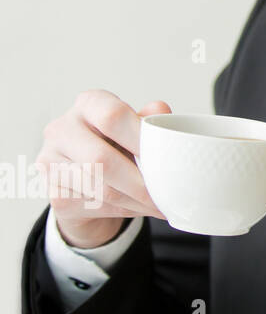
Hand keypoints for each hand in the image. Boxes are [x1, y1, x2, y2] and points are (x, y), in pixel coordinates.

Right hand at [36, 90, 169, 248]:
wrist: (85, 176)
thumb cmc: (116, 144)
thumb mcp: (134, 128)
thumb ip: (149, 120)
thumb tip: (161, 111)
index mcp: (88, 104)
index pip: (112, 116)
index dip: (141, 138)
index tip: (167, 156)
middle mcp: (62, 129)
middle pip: (101, 159)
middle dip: (140, 180)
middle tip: (168, 191)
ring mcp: (50, 161)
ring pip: (99, 188)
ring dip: (136, 200)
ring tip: (161, 203)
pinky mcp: (53, 193)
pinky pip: (93, 205)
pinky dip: (125, 210)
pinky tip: (141, 208)